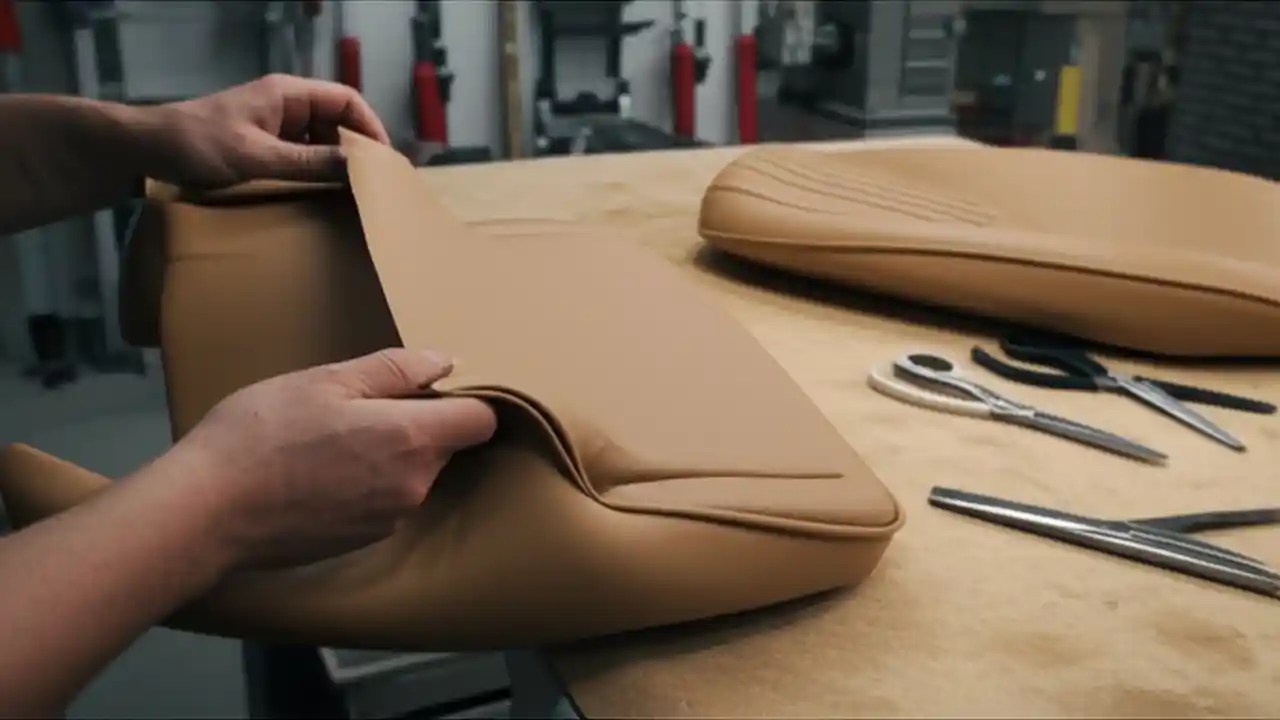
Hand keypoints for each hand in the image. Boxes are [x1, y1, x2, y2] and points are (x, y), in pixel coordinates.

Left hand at [140, 74, 391, 187]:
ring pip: (320, 141)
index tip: (383, 163)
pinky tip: (321, 196)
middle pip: (337, 122)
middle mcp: (285, 105)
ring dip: (337, 164)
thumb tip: (358, 168)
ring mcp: (273, 125)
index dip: (370, 128)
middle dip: (357, 150)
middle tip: (374, 185)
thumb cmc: (198, 146)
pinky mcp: (261, 146)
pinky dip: (315, 172)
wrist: (145, 150)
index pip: (346, 101)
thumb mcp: (258, 157)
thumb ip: (310, 162)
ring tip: (353, 194)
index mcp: (288, 95)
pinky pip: (301, 155)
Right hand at [163, 349, 495, 569]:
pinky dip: (363, 486)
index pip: (481, 421)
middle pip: (444, 447)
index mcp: (412, 441)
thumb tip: (444, 362)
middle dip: (415, 425)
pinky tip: (316, 475)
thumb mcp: (326, 381)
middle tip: (353, 409)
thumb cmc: (262, 433)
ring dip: (386, 456)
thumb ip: (393, 370)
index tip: (427, 390)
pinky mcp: (361, 542)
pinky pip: (382, 502)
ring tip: (326, 441)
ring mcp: (388, 520)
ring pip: (410, 475)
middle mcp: (413, 487)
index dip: (462, 400)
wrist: (207, 511)